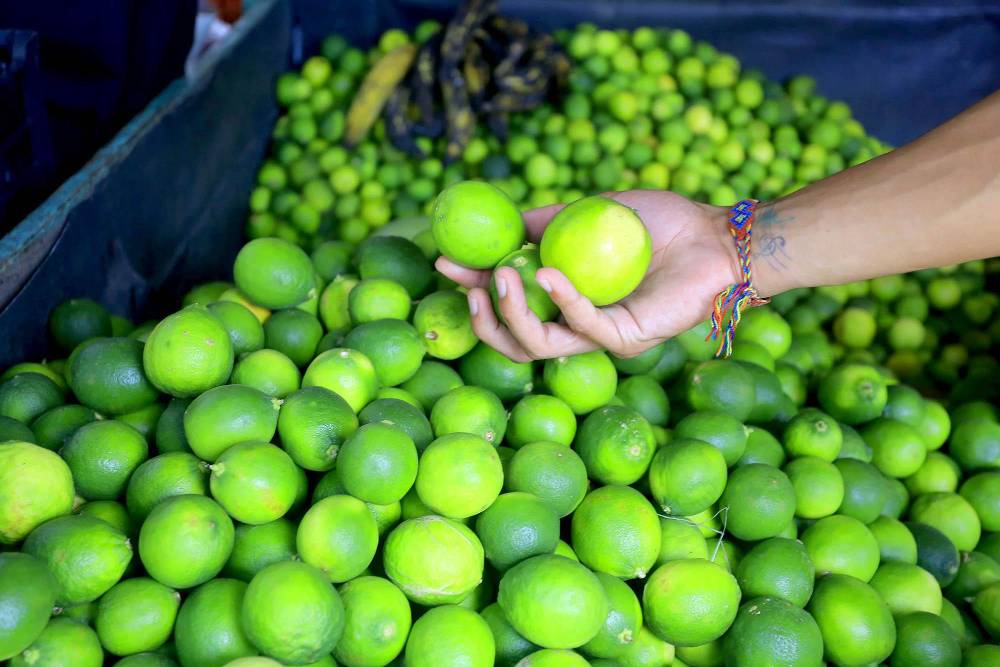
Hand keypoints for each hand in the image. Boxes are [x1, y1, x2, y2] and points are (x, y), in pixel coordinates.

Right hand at [435, 190, 741, 361]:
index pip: (510, 306)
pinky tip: (546, 273)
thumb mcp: (591, 213)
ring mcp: (601, 336)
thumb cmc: (659, 224)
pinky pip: (583, 326)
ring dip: (511, 314)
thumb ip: (548, 221)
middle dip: (481, 315)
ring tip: (499, 278)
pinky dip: (561, 299)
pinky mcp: (626, 339)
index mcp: (566, 300)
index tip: (444, 261)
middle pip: (514, 340)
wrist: (715, 236)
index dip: (472, 288)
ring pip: (538, 344)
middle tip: (463, 284)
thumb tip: (502, 223)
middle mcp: (578, 325)